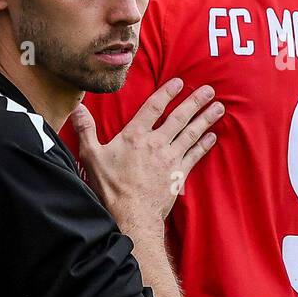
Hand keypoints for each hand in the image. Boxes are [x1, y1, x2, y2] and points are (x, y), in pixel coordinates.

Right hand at [69, 79, 223, 229]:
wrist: (132, 214)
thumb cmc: (110, 187)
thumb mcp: (91, 156)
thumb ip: (86, 130)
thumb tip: (77, 108)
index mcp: (135, 135)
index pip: (154, 107)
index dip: (168, 92)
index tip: (180, 82)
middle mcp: (156, 142)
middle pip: (179, 117)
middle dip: (196, 101)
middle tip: (210, 90)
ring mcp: (170, 158)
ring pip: (192, 133)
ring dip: (206, 119)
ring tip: (219, 107)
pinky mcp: (179, 173)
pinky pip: (195, 154)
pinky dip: (205, 145)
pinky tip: (213, 136)